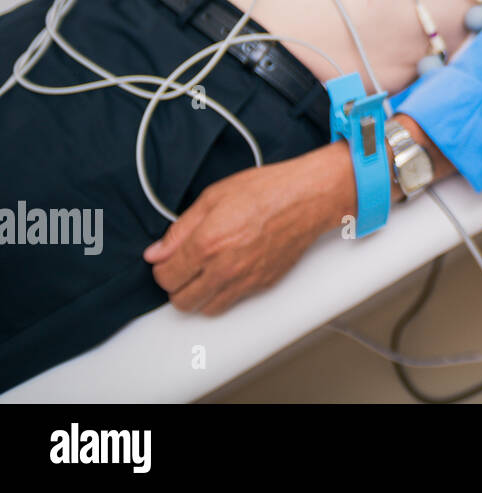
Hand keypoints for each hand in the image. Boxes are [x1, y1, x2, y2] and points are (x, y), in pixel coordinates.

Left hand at [143, 140, 351, 315]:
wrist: (307, 198)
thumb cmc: (267, 190)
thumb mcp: (214, 196)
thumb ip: (180, 228)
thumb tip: (157, 251)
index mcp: (206, 243)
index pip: (165, 276)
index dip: (161, 267)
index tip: (167, 260)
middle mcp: (223, 268)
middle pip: (181, 301)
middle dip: (177, 286)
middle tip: (184, 268)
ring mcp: (244, 280)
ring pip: (206, 309)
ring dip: (199, 295)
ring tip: (205, 274)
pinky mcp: (263, 285)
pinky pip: (232, 302)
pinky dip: (224, 294)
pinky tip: (228, 273)